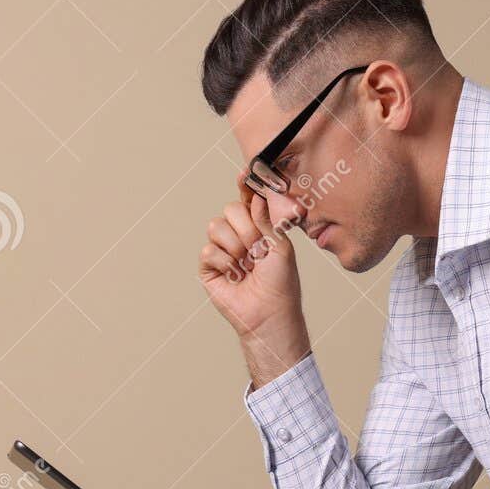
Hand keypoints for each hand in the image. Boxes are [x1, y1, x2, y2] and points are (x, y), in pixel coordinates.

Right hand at [198, 175, 307, 343]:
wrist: (268, 313)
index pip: (247, 200)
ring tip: (248, 265)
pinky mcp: (209, 267)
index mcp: (259, 227)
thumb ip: (268, 220)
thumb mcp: (281, 247)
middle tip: (258, 250)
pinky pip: (208, 250)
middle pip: (229, 209)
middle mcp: (239, 235)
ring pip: (215, 227)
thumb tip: (257, 196)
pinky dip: (225, 264)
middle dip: (246, 229)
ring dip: (235, 247)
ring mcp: (223, 250)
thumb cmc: (281, 283)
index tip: (245, 175)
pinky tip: (236, 276)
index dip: (245, 186)